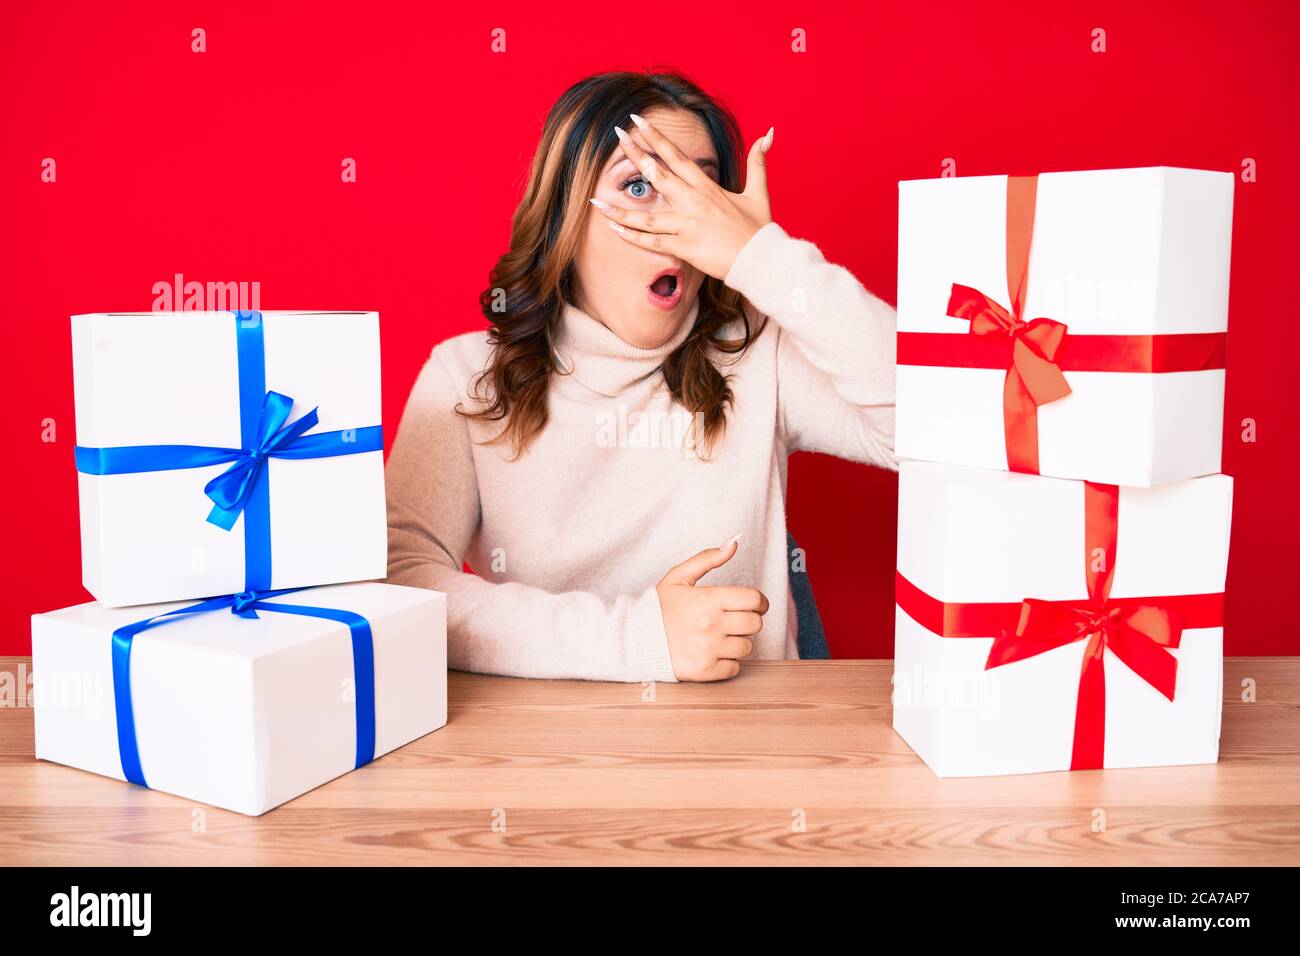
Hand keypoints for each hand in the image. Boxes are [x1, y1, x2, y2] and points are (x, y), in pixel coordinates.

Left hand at [590, 114, 773, 280]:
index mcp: (706, 187)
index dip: (656, 137)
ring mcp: (686, 225)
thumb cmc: (759, 228)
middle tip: (617, 137)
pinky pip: (652, 242)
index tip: (637, 121)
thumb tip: (768, 133)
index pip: (676, 156)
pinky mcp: (685, 247)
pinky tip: (613, 229)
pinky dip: (632, 237)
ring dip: (619, 209)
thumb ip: (758, 161)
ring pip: (646, 216)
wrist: (763, 259)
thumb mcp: (759, 191)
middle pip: (657, 174)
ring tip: (596, 200)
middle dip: (635, 154)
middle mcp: (693, 201)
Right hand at [656, 535, 768, 680]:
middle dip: (748, 621)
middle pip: (755, 624)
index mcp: (709, 599)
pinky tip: (713, 653)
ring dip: (737, 642)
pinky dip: (728, 663)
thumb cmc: (658, 608)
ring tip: (719, 638)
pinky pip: (734, 667)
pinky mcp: (706, 670)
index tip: (756, 606)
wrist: (635, 640)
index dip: (760, 602)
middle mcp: (712, 624)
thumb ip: (707, 558)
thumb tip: (734, 543)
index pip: (754, 599)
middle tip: (734, 621)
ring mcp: (710, 649)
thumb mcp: (679, 577)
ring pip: (747, 647)